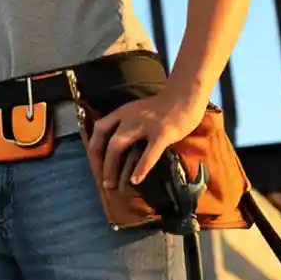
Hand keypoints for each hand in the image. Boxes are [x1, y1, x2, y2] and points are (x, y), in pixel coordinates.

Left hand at [87, 92, 204, 189]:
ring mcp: (145, 125)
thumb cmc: (165, 106)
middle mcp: (129, 117)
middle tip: (104, 183)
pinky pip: (149, 152)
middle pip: (107, 141)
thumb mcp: (139, 111)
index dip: (94, 150)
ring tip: (113, 185)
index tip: (96, 167)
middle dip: (102, 164)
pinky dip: (140, 167)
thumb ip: (128, 123)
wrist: (186, 94)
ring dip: (112, 167)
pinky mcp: (162, 133)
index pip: (99, 130)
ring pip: (118, 145)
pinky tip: (135, 180)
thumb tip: (120, 146)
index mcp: (123, 112)